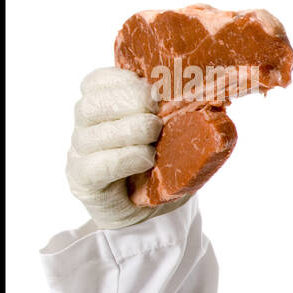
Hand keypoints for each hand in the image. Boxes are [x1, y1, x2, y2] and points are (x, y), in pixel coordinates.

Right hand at [65, 68, 190, 229]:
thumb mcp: (178, 136)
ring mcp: (80, 156)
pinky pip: (94, 166)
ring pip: (89, 134)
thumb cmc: (164, 169)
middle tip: (157, 115)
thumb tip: (212, 94)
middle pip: (89, 105)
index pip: (96, 83)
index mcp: (105, 110)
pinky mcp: (84, 182)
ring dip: (129, 131)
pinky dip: (124, 158)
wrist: (156, 212)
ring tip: (155, 138)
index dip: (122, 81)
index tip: (153, 90)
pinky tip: (146, 159)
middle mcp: (86, 129)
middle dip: (127, 102)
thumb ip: (184, 114)